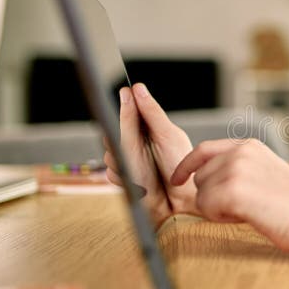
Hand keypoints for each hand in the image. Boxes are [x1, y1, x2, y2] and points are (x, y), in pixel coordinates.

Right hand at [104, 83, 198, 226]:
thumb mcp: (168, 135)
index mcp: (148, 128)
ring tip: (142, 169)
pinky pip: (110, 171)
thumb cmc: (178, 167)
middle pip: (112, 131)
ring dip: (122, 160)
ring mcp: (127, 159)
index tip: (126, 93)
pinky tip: (138, 181)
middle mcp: (135, 142)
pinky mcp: (122, 175)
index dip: (126, 104)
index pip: (128, 111)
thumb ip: (151, 114)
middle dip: (121, 136)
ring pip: (109, 152)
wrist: (178, 200)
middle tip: (135, 144)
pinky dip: (122, 175)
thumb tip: (137, 88)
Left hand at [171, 139, 288, 252]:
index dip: (186, 166)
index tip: (177, 178)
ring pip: (201, 195)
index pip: (204, 150)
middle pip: (200, 177)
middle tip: (241, 209)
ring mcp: (235, 169)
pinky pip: (206, 209)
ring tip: (249, 211)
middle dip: (211, 197)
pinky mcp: (231, 190)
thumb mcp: (267, 173)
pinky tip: (246, 217)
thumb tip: (211, 182)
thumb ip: (240, 170)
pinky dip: (221, 218)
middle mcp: (240, 152)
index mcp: (249, 146)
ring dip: (218, 210)